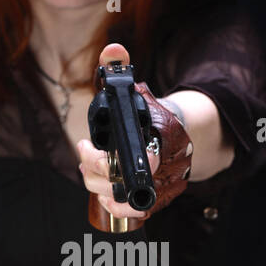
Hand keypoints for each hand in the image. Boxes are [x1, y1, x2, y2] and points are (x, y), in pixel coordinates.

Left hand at [77, 42, 160, 223]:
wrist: (181, 135)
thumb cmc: (153, 114)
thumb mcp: (137, 90)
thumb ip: (121, 70)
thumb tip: (112, 50)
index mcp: (165, 140)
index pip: (143, 159)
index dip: (114, 162)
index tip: (97, 150)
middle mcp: (168, 168)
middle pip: (122, 181)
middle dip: (94, 167)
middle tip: (85, 150)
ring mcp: (165, 188)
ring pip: (122, 198)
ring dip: (97, 184)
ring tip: (88, 167)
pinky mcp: (158, 201)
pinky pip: (134, 214)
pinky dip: (114, 206)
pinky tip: (102, 194)